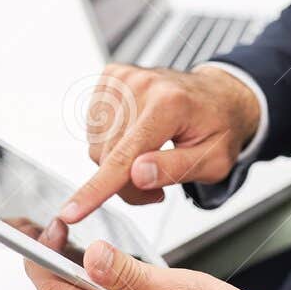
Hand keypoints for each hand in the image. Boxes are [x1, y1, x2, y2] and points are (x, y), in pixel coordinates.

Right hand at [59, 64, 260, 223]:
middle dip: (128, 183)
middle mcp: (142, 85)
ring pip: (98, 147)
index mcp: (170, 104)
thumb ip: (175, 169)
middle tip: (156, 186)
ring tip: (149, 160)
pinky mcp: (112, 77)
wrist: (218, 95)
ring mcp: (124, 78)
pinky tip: (136, 137)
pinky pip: (95, 128)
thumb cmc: (219, 128)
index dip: (96, 190)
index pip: (125, 157)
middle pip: (109, 158)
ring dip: (118, 165)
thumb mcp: (213, 161)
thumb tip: (137, 175)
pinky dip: (112, 142)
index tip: (71, 212)